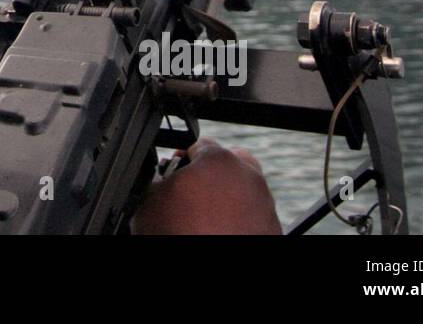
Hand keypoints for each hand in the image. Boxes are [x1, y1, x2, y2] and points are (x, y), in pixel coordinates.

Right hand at [131, 138, 281, 233]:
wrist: (216, 277)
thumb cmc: (183, 236)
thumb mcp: (149, 202)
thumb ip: (156, 180)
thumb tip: (161, 178)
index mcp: (218, 160)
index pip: (198, 145)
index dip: (181, 161)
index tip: (174, 177)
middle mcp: (248, 176)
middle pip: (227, 163)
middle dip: (210, 176)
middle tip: (191, 197)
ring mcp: (264, 202)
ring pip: (242, 189)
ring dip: (226, 198)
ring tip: (204, 220)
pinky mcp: (272, 227)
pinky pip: (252, 214)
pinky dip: (238, 219)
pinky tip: (218, 231)